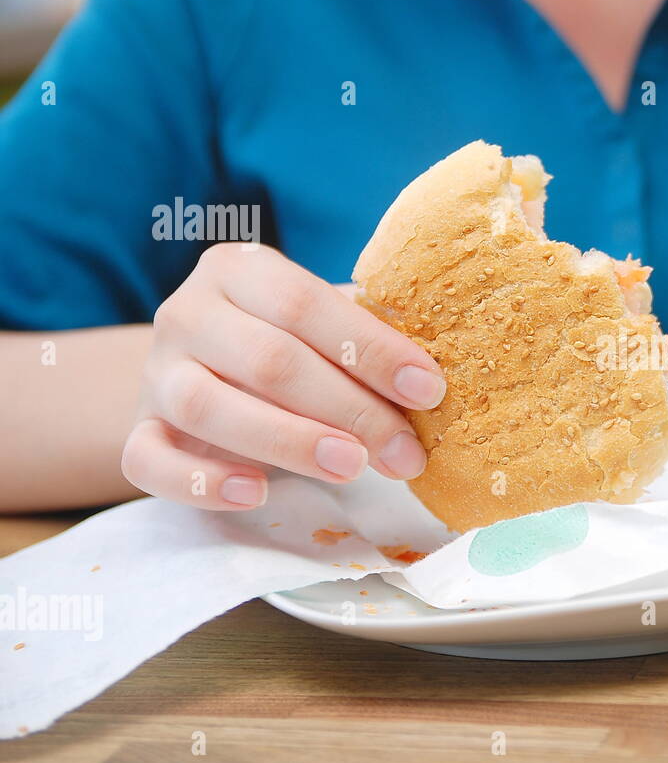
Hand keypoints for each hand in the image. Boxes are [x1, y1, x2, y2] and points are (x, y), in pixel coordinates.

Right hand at [121, 243, 444, 508]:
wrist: (205, 370)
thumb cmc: (291, 345)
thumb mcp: (326, 327)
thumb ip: (367, 339)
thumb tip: (435, 384)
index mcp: (238, 270)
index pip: (305, 304)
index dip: (371, 349)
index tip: (430, 390)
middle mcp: (186, 312)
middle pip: (269, 360)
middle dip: (349, 409)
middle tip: (405, 452)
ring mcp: (155, 373)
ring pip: (210, 407)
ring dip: (289, 441)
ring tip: (352, 467)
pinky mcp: (137, 430)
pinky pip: (151, 460)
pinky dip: (202, 482)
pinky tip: (257, 493)